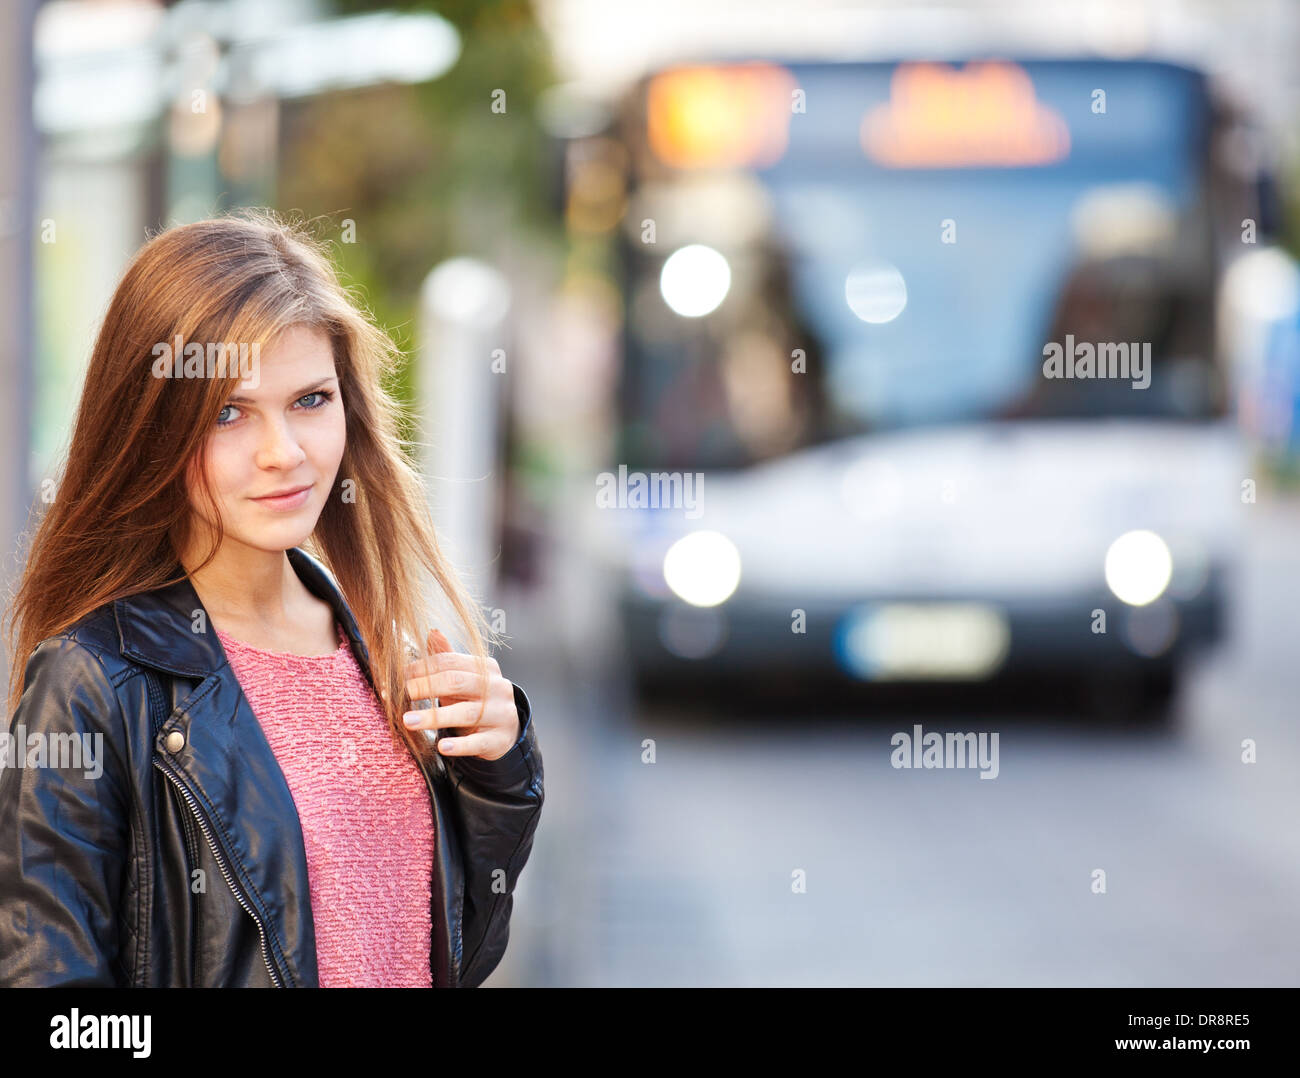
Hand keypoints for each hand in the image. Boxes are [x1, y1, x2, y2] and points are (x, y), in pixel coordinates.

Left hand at [402, 629, 519, 760]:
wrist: (505, 732)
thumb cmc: (476, 702)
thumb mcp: (463, 679)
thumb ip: (447, 659)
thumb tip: (432, 631)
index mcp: (485, 668)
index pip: (450, 663)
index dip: (422, 668)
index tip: (399, 678)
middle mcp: (497, 687)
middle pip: (457, 682)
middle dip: (425, 687)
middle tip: (402, 695)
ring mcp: (501, 713)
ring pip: (465, 713)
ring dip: (434, 717)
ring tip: (408, 721)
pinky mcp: (500, 739)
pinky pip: (478, 742)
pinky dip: (459, 745)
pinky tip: (442, 747)